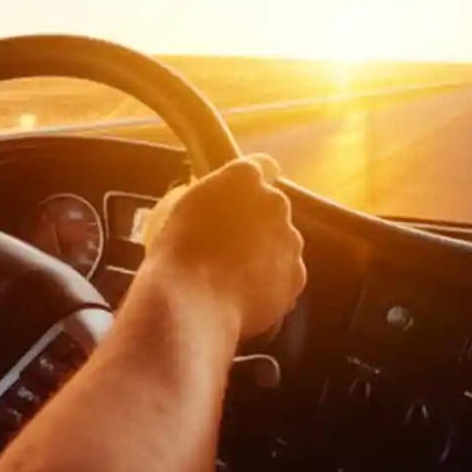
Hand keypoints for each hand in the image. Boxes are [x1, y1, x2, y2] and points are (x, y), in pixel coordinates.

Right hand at [141, 154, 305, 340]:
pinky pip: (287, 274)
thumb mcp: (177, 209)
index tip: (239, 198)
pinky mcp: (297, 276)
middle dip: (257, 222)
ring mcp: (290, 240)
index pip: (261, 166)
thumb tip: (211, 203)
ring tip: (234, 278)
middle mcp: (275, 202)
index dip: (250, 184)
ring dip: (266, 253)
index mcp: (243, 178)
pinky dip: (272, 283)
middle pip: (273, 207)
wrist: (191, 305)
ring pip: (282, 242)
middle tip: (228, 246)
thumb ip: (205, 198)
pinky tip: (244, 296)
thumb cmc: (175, 254)